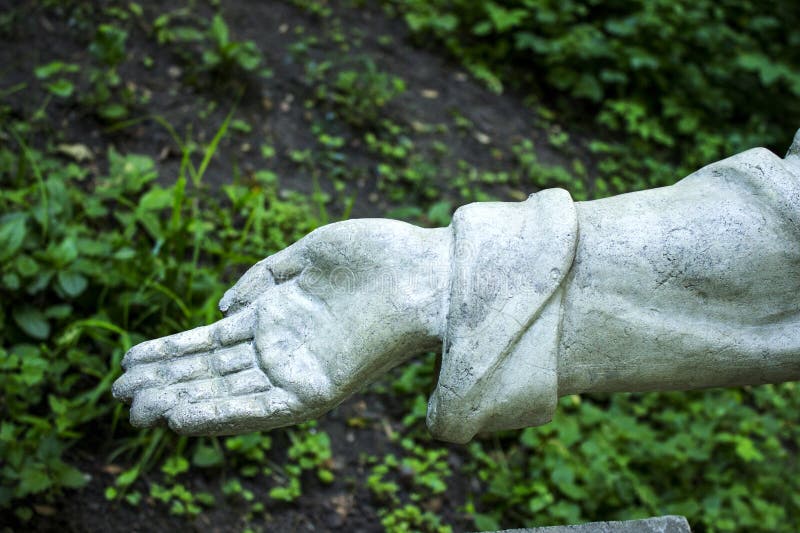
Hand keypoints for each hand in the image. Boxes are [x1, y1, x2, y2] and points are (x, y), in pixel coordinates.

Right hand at [112, 220, 450, 434]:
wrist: (431, 269)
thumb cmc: (378, 255)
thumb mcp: (310, 254)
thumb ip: (265, 277)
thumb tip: (222, 303)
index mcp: (278, 317)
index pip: (213, 343)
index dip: (172, 353)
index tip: (129, 363)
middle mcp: (285, 349)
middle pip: (215, 373)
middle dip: (167, 384)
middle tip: (118, 396)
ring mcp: (301, 369)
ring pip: (231, 395)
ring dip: (184, 404)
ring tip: (137, 411)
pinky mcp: (322, 389)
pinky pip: (265, 410)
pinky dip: (225, 416)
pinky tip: (183, 419)